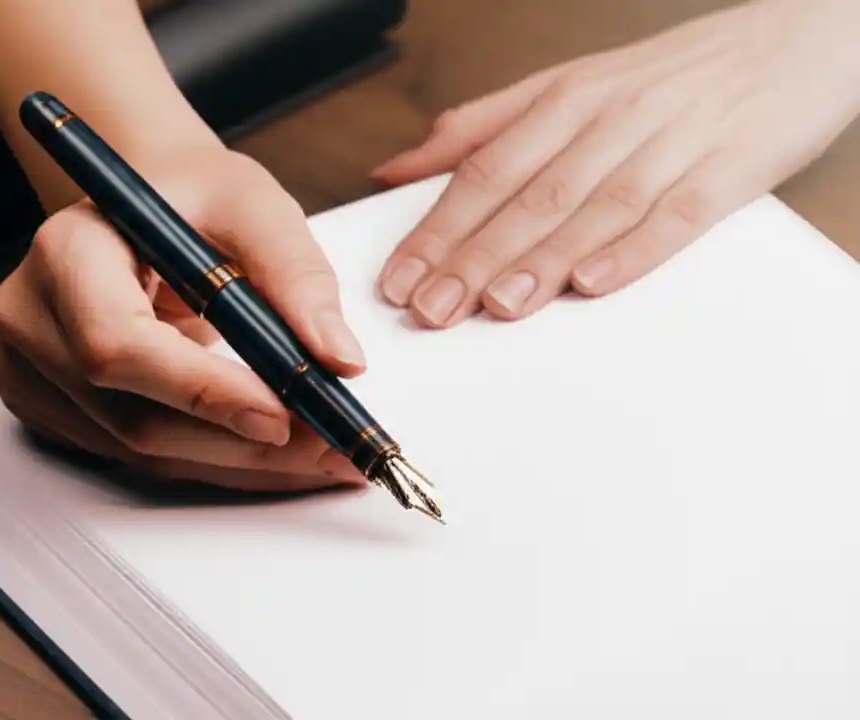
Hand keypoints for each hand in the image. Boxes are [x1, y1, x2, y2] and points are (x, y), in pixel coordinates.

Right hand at [0, 147, 368, 490]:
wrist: (144, 209)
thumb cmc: (189, 196)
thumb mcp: (253, 205)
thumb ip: (297, 276)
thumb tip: (338, 357)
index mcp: (68, 250)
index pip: (118, 343)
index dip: (202, 391)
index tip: (284, 414)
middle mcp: (33, 316)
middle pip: (130, 414)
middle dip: (240, 440)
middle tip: (330, 447)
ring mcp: (32, 370)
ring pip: (139, 449)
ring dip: (236, 461)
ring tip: (317, 452)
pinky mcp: (52, 408)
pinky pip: (136, 457)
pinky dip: (211, 459)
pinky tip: (266, 448)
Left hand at [373, 0, 859, 327]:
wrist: (793, 40)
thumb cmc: (666, 76)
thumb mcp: (562, 86)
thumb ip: (476, 129)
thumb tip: (395, 169)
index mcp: (563, 101)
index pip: (484, 170)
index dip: (437, 227)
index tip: (399, 278)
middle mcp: (609, 121)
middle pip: (529, 196)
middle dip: (473, 256)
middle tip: (432, 309)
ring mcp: (669, 144)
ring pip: (593, 208)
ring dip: (541, 261)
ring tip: (496, 306)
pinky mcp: (729, 168)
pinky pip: (676, 214)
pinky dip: (633, 250)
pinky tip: (594, 284)